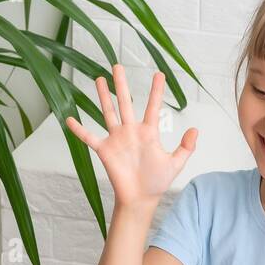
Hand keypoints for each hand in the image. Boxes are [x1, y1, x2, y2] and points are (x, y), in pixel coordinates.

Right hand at [65, 65, 198, 207]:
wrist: (140, 199)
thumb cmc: (157, 182)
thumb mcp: (175, 164)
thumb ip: (186, 147)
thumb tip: (195, 130)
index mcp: (148, 132)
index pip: (153, 107)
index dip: (156, 91)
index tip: (159, 73)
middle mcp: (131, 131)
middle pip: (125, 103)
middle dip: (121, 84)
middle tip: (117, 65)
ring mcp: (117, 139)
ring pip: (108, 112)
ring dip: (103, 96)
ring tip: (99, 79)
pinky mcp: (105, 150)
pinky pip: (89, 138)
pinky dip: (79, 130)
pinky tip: (69, 119)